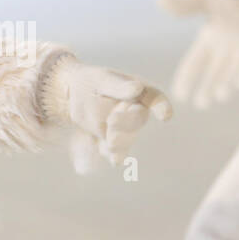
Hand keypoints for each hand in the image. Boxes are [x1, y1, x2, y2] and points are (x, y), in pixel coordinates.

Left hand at [39, 55, 171, 173]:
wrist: (73, 96)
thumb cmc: (91, 81)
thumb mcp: (101, 79)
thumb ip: (118, 86)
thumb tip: (137, 88)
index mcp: (139, 91)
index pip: (154, 98)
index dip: (161, 106)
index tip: (165, 115)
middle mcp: (136, 110)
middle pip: (138, 120)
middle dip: (127, 123)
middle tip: (111, 121)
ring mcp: (126, 127)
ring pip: (129, 138)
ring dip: (121, 142)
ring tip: (109, 142)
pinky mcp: (113, 140)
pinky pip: (117, 151)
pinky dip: (115, 156)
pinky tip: (113, 160)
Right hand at [157, 0, 238, 108]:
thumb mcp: (209, 2)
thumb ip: (186, 5)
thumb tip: (159, 0)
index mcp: (210, 40)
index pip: (194, 63)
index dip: (186, 79)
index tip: (180, 95)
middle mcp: (225, 50)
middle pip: (213, 74)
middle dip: (207, 89)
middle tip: (201, 104)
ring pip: (232, 73)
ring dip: (226, 84)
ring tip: (219, 96)